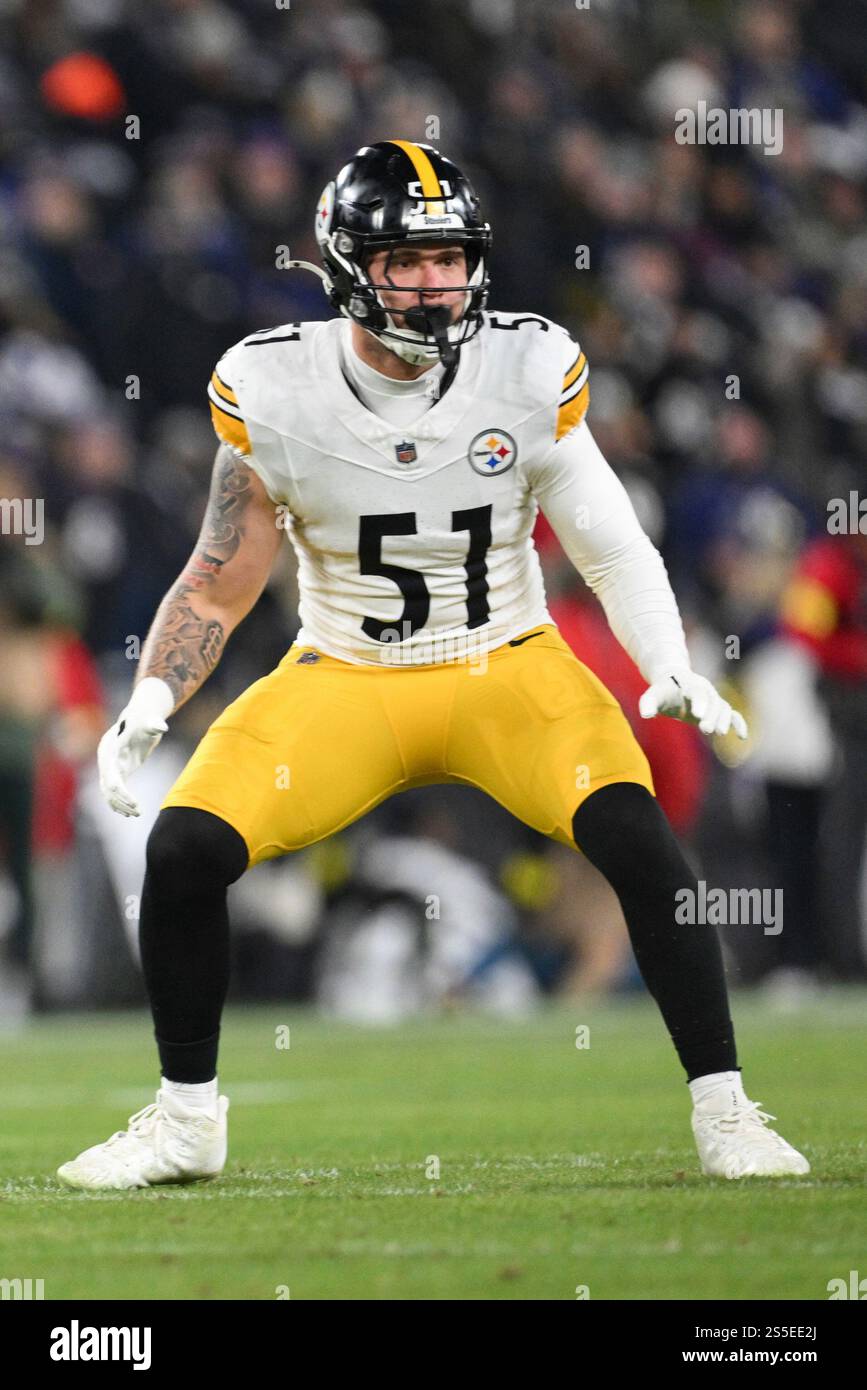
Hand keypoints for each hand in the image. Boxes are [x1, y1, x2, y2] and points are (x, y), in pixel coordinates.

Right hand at [97, 678, 174, 816]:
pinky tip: (129, 813)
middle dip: (121, 800)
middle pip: (107, 785)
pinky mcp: (117, 769)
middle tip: (138, 812)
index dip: (120, 790)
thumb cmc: (147, 718)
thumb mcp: (151, 721)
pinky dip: (119, 802)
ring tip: (137, 814)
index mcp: (110, 746)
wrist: (141, 717)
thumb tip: (162, 727)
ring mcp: (109, 764)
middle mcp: (105, 757)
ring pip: (108, 791)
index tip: (134, 802)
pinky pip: (113, 790)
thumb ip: (155, 724)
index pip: (110, 773)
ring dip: (120, 804)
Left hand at [639, 669, 747, 738]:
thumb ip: (648, 702)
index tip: (698, 715)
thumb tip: (646, 715)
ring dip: (723, 720)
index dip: (699, 702)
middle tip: (705, 729)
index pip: (697, 692)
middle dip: (711, 715)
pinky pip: (733, 715)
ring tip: (719, 733)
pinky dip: (739, 724)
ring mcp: (713, 700)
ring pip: (724, 708)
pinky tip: (742, 738)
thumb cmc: (664, 690)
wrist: (675, 681)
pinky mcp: (717, 709)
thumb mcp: (654, 694)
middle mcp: (705, 691)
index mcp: (690, 685)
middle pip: (713, 701)